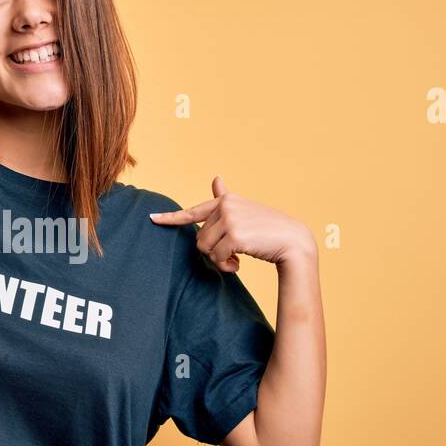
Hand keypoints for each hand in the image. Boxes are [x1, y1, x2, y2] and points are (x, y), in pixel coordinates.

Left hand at [149, 176, 313, 269]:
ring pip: (205, 249)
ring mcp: (230, 219)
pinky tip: (239, 264)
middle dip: (213, 251)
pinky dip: (226, 266)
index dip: (170, 218)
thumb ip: (226, 200)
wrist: (292, 241)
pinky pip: (217, 258)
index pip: (192, 212)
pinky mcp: (235, 235)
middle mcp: (225, 206)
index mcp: (226, 201)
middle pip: (199, 239)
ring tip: (235, 258)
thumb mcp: (245, 210)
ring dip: (218, 260)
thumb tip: (216, 179)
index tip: (152, 219)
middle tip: (231, 254)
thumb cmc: (269, 229)